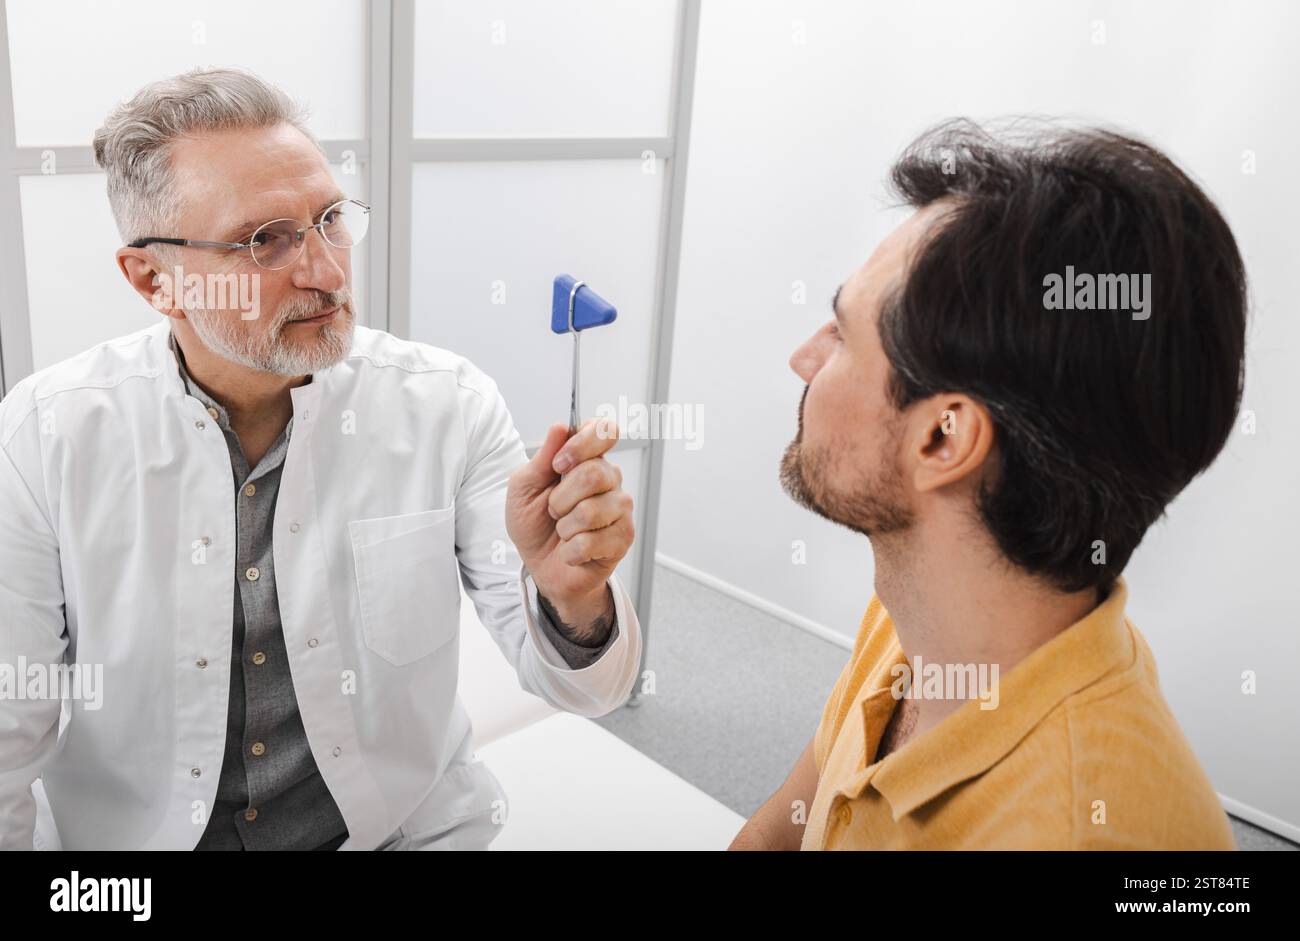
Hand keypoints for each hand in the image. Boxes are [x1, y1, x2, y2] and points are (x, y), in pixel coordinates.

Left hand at [506, 417, 633, 635]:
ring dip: (564, 527)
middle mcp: (610, 480)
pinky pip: (591, 541)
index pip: (605, 431)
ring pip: (591, 511)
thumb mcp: (523, 488)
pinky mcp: (623, 538)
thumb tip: (560, 427)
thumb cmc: (534, 523)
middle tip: (554, 510)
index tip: (558, 465)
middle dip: (561, 498)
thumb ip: (542, 458)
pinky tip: (572, 551)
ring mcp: (620, 509)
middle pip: (595, 473)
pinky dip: (571, 550)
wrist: (539, 565)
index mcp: (588, 459)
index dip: (582, 444)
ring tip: (563, 531)